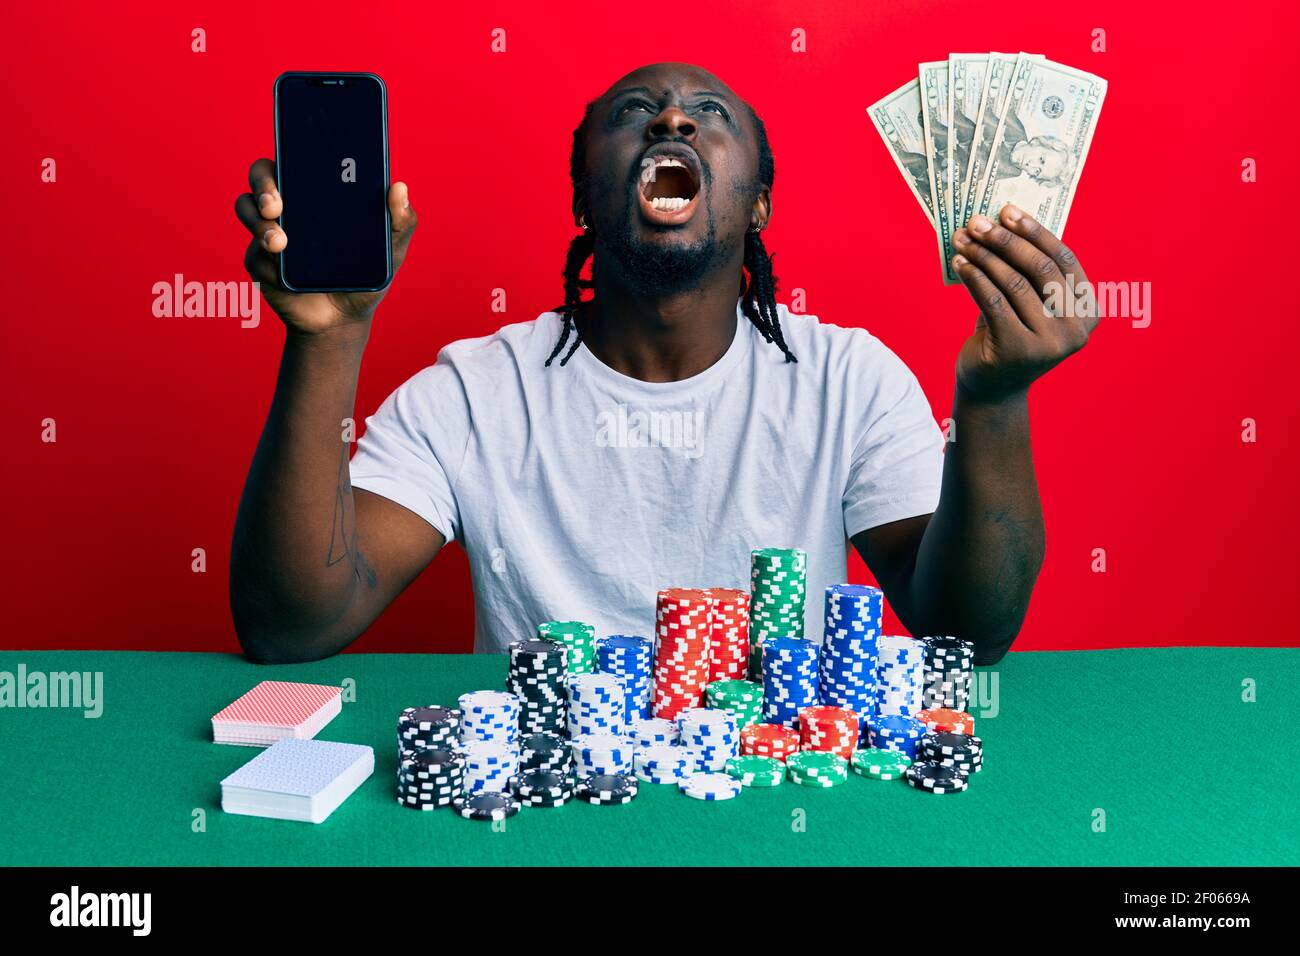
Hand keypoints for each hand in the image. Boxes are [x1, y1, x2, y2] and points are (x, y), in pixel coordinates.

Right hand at [234, 158, 417, 333]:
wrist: (344, 319)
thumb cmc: (366, 274)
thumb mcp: (391, 249)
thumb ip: (401, 221)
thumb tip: (399, 187)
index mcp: (316, 192)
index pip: (294, 158)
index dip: (286, 150)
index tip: (293, 158)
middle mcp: (288, 205)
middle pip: (260, 177)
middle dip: (263, 186)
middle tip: (275, 206)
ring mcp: (269, 231)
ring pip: (245, 209)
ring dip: (257, 224)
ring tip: (279, 244)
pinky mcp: (260, 262)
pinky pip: (253, 256)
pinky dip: (267, 266)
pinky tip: (283, 277)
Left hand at [950, 204, 1097, 403]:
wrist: (992, 389)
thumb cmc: (1009, 336)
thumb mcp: (1028, 304)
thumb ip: (1029, 272)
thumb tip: (1002, 221)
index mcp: (1088, 312)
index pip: (1064, 260)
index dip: (1036, 232)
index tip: (1008, 210)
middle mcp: (1075, 329)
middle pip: (1040, 269)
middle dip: (1006, 240)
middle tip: (978, 221)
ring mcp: (1049, 343)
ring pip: (1013, 283)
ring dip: (984, 255)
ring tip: (963, 239)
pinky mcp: (1018, 350)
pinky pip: (993, 301)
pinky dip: (974, 276)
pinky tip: (960, 262)